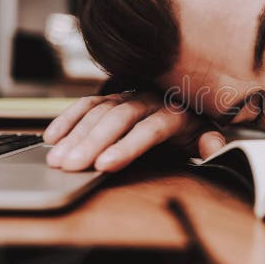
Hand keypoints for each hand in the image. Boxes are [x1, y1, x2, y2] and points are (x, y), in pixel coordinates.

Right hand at [43, 92, 225, 171]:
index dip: (127, 146)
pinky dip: (67, 119)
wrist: (184, 104)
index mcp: (173, 113)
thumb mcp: (205, 135)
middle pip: (118, 119)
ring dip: (75, 135)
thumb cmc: (191, 127)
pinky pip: (86, 105)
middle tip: (71, 166)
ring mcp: (127, 97)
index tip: (105, 164)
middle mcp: (148, 100)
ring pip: (99, 112)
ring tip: (57, 159)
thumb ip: (209, 143)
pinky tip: (52, 138)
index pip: (150, 129)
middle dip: (92, 143)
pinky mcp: (110, 97)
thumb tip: (213, 147)